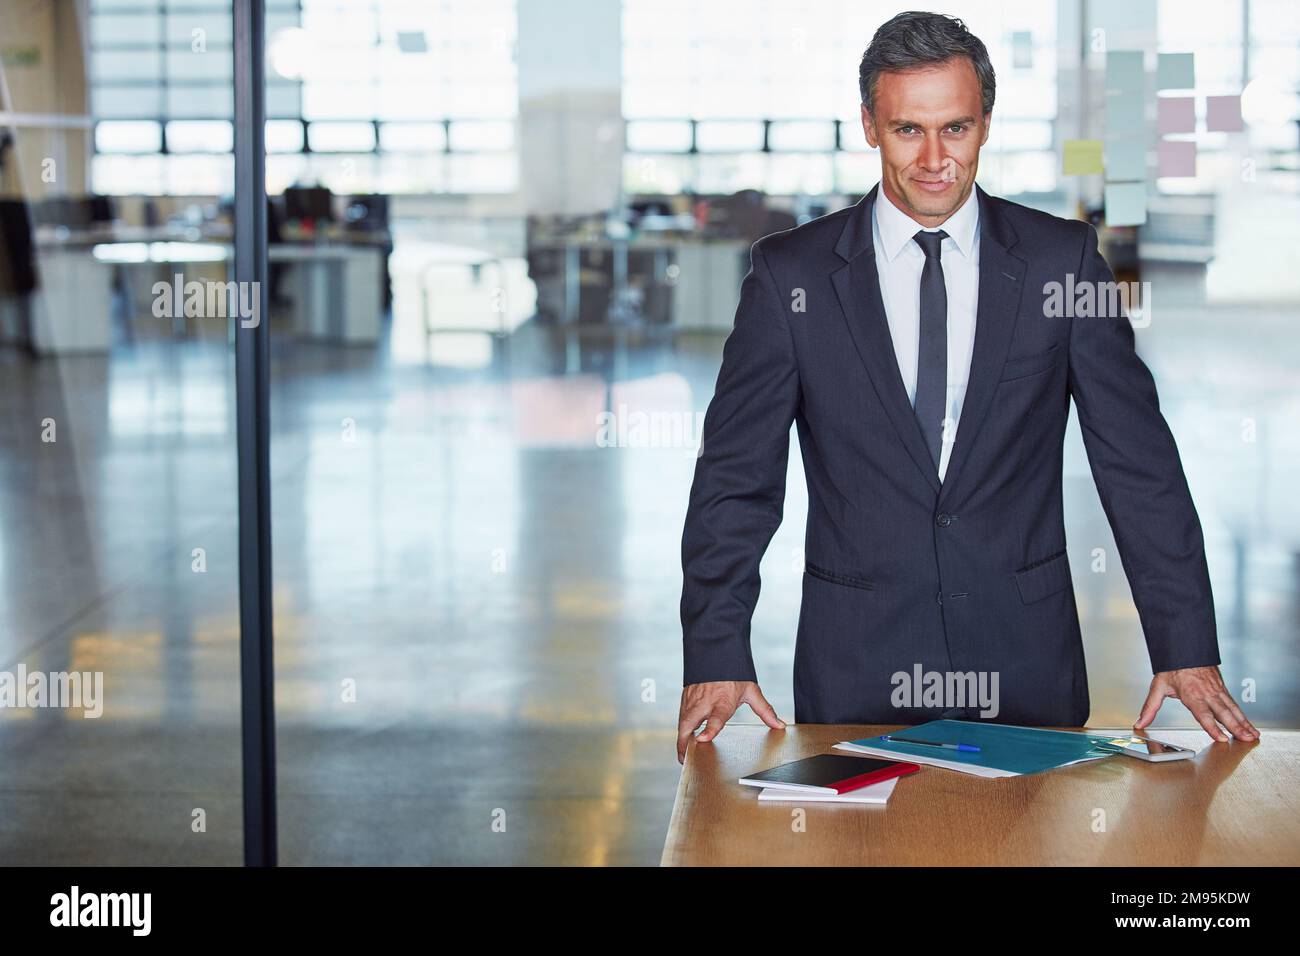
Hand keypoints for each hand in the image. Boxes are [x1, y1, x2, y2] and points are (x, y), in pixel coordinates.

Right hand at [676, 680, 784, 763]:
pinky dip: (682, 729)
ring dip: (682, 738)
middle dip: (685, 743)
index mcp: (722, 701)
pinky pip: (681, 717)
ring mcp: (692, 700)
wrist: (715, 653)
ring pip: (682, 722)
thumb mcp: (751, 691)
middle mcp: (705, 702)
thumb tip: (779, 725)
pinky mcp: (685, 698)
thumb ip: (764, 710)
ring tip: (683, 755)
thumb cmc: (733, 674)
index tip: (703, 740)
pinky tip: (684, 739)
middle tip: (685, 759)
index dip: (709, 730)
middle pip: (689, 724)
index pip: (715, 719)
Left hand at [1135, 666, 1258, 742]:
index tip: (1223, 738)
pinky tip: (1249, 724)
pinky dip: (1243, 715)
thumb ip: (1150, 707)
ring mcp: (1217, 691)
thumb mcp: (1158, 686)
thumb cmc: (1172, 667)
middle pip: (1224, 714)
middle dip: (1237, 728)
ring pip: (1233, 709)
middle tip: (1246, 740)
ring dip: (1244, 723)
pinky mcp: (1222, 688)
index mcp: (1192, 695)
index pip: (1204, 715)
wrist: (1185, 648)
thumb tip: (1140, 722)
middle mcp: (1207, 694)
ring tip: (1253, 736)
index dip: (1213, 727)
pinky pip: (1234, 704)